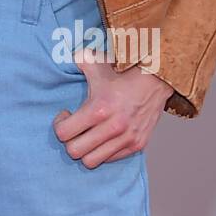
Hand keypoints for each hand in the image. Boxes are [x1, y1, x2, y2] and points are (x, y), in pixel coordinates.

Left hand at [53, 44, 171, 167]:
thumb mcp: (95, 62)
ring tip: (87, 135)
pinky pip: (110, 159)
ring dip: (85, 150)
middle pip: (75, 152)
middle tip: (74, 128)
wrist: (156, 79)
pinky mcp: (137, 145)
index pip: (64, 133)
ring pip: (91, 161)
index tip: (65, 115)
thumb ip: (77, 59)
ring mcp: (126, 139)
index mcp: (98, 108)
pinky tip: (102, 137)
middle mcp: (113, 127)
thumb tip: (63, 54)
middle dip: (69, 140)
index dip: (59, 125)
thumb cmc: (122, 72)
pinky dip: (103, 152)